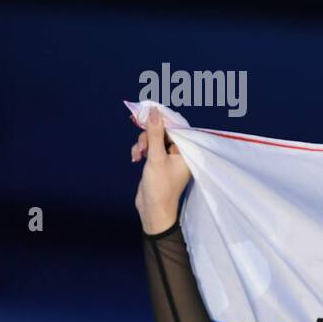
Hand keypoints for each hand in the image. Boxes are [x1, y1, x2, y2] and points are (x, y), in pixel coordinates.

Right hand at [132, 106, 192, 232]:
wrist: (152, 210)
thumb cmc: (159, 186)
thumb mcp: (156, 157)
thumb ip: (156, 134)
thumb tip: (154, 112)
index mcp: (187, 152)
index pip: (176, 128)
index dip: (162, 119)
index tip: (147, 111)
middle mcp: (181, 153)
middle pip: (163, 132)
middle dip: (149, 136)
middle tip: (142, 146)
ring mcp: (169, 158)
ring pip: (154, 139)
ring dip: (143, 144)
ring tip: (138, 155)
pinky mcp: (159, 162)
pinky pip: (150, 148)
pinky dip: (141, 150)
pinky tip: (135, 158)